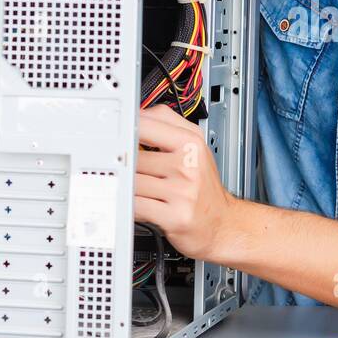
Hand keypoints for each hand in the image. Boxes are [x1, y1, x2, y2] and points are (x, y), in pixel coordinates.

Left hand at [133, 105, 239, 260]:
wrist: (222, 222)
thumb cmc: (203, 185)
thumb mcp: (194, 147)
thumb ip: (166, 124)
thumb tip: (136, 114)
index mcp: (191, 143)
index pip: (146, 124)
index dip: (125, 129)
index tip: (115, 133)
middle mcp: (188, 165)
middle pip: (134, 157)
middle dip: (126, 165)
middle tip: (127, 169)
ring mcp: (182, 191)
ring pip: (132, 182)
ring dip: (126, 187)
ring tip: (136, 188)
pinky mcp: (175, 215)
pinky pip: (136, 206)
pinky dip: (130, 206)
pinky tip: (138, 203)